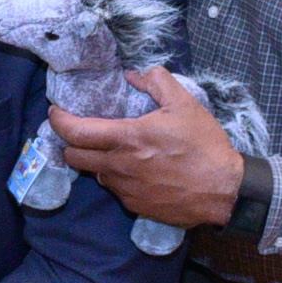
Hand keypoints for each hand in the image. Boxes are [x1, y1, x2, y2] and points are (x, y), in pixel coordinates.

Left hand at [51, 67, 241, 230]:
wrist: (225, 191)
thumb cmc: (204, 146)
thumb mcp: (185, 104)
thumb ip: (157, 82)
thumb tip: (135, 75)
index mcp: (127, 139)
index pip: (75, 132)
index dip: (58, 121)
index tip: (56, 113)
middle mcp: (118, 166)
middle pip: (74, 157)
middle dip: (72, 143)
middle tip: (83, 132)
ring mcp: (125, 190)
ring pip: (95, 174)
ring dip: (97, 161)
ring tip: (115, 150)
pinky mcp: (135, 207)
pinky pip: (115, 189)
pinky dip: (118, 177)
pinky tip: (137, 170)